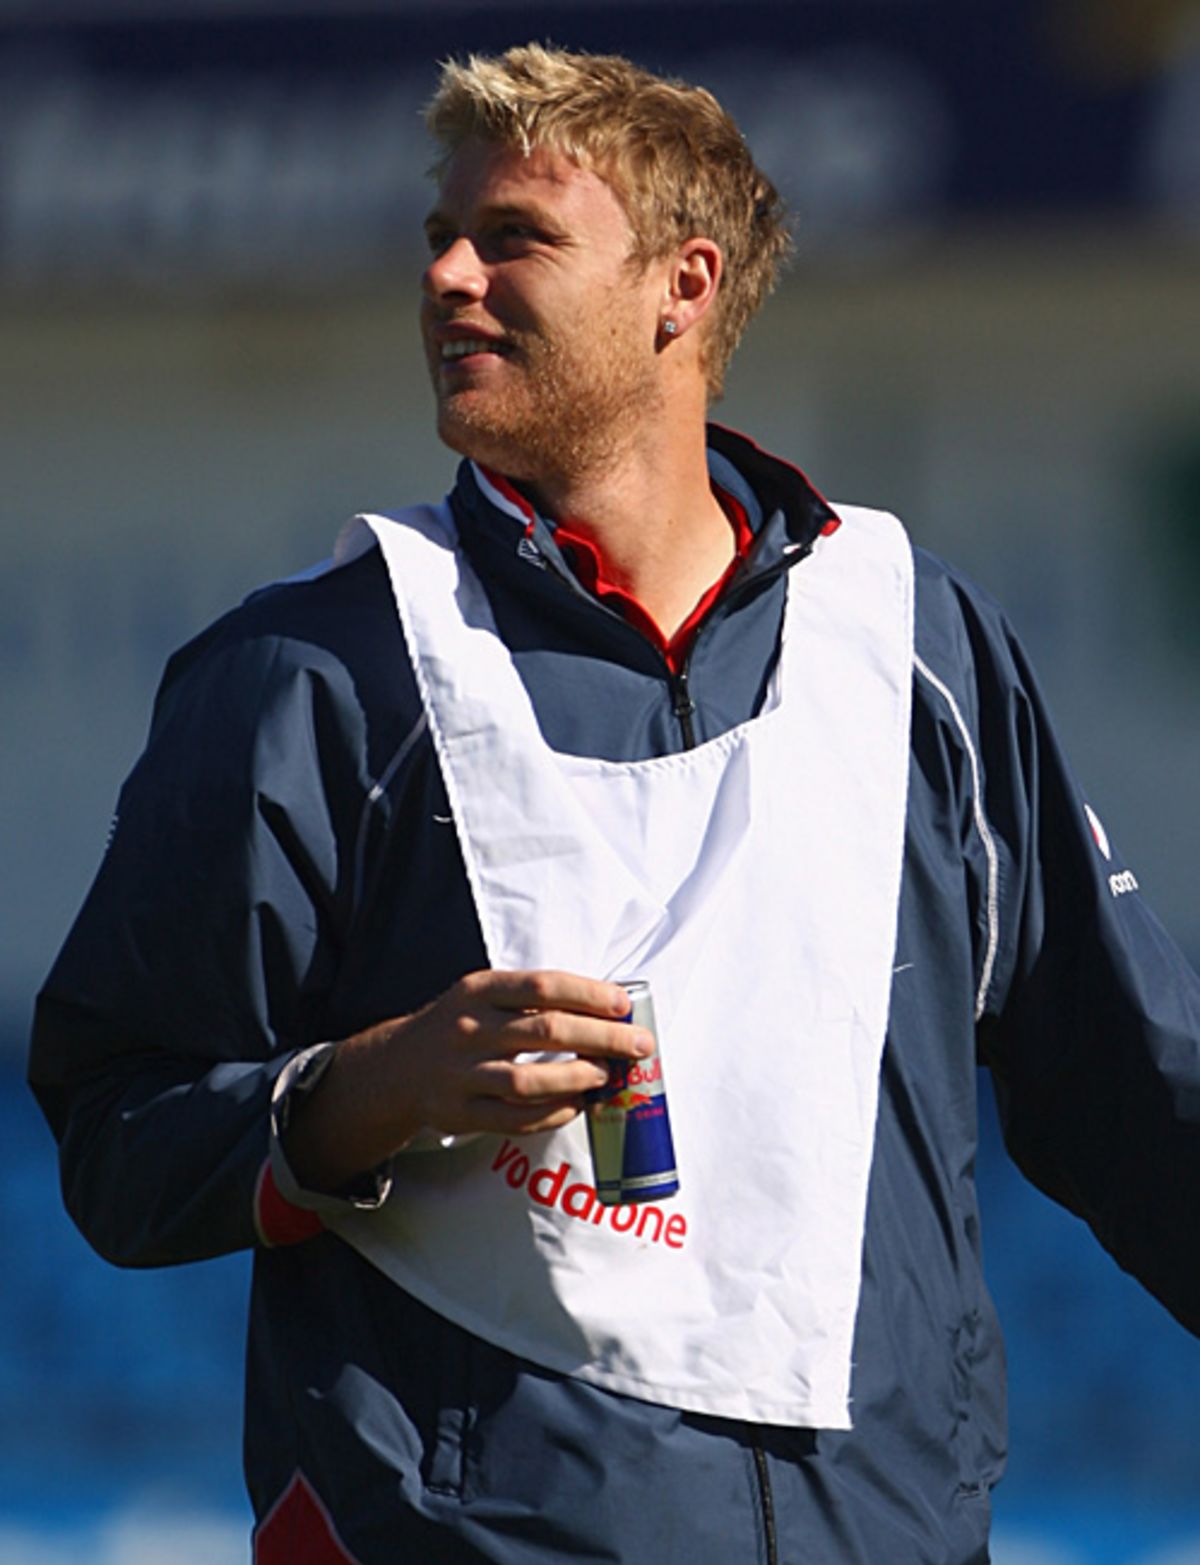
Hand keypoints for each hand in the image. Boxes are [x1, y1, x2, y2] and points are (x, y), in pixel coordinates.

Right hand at [284, 969, 651, 1191]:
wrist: (396, 1067)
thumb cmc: (461, 1025)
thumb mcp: (484, 995)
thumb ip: (532, 999)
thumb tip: (608, 1009)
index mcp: (479, 989)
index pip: (543, 985)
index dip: (589, 994)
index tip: (624, 1004)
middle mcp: (468, 1028)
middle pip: (546, 1032)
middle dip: (602, 1038)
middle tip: (640, 1044)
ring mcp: (461, 1073)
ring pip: (529, 1081)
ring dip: (578, 1079)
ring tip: (608, 1075)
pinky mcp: (460, 1113)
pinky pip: (515, 1119)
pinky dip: (554, 1113)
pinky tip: (578, 1105)